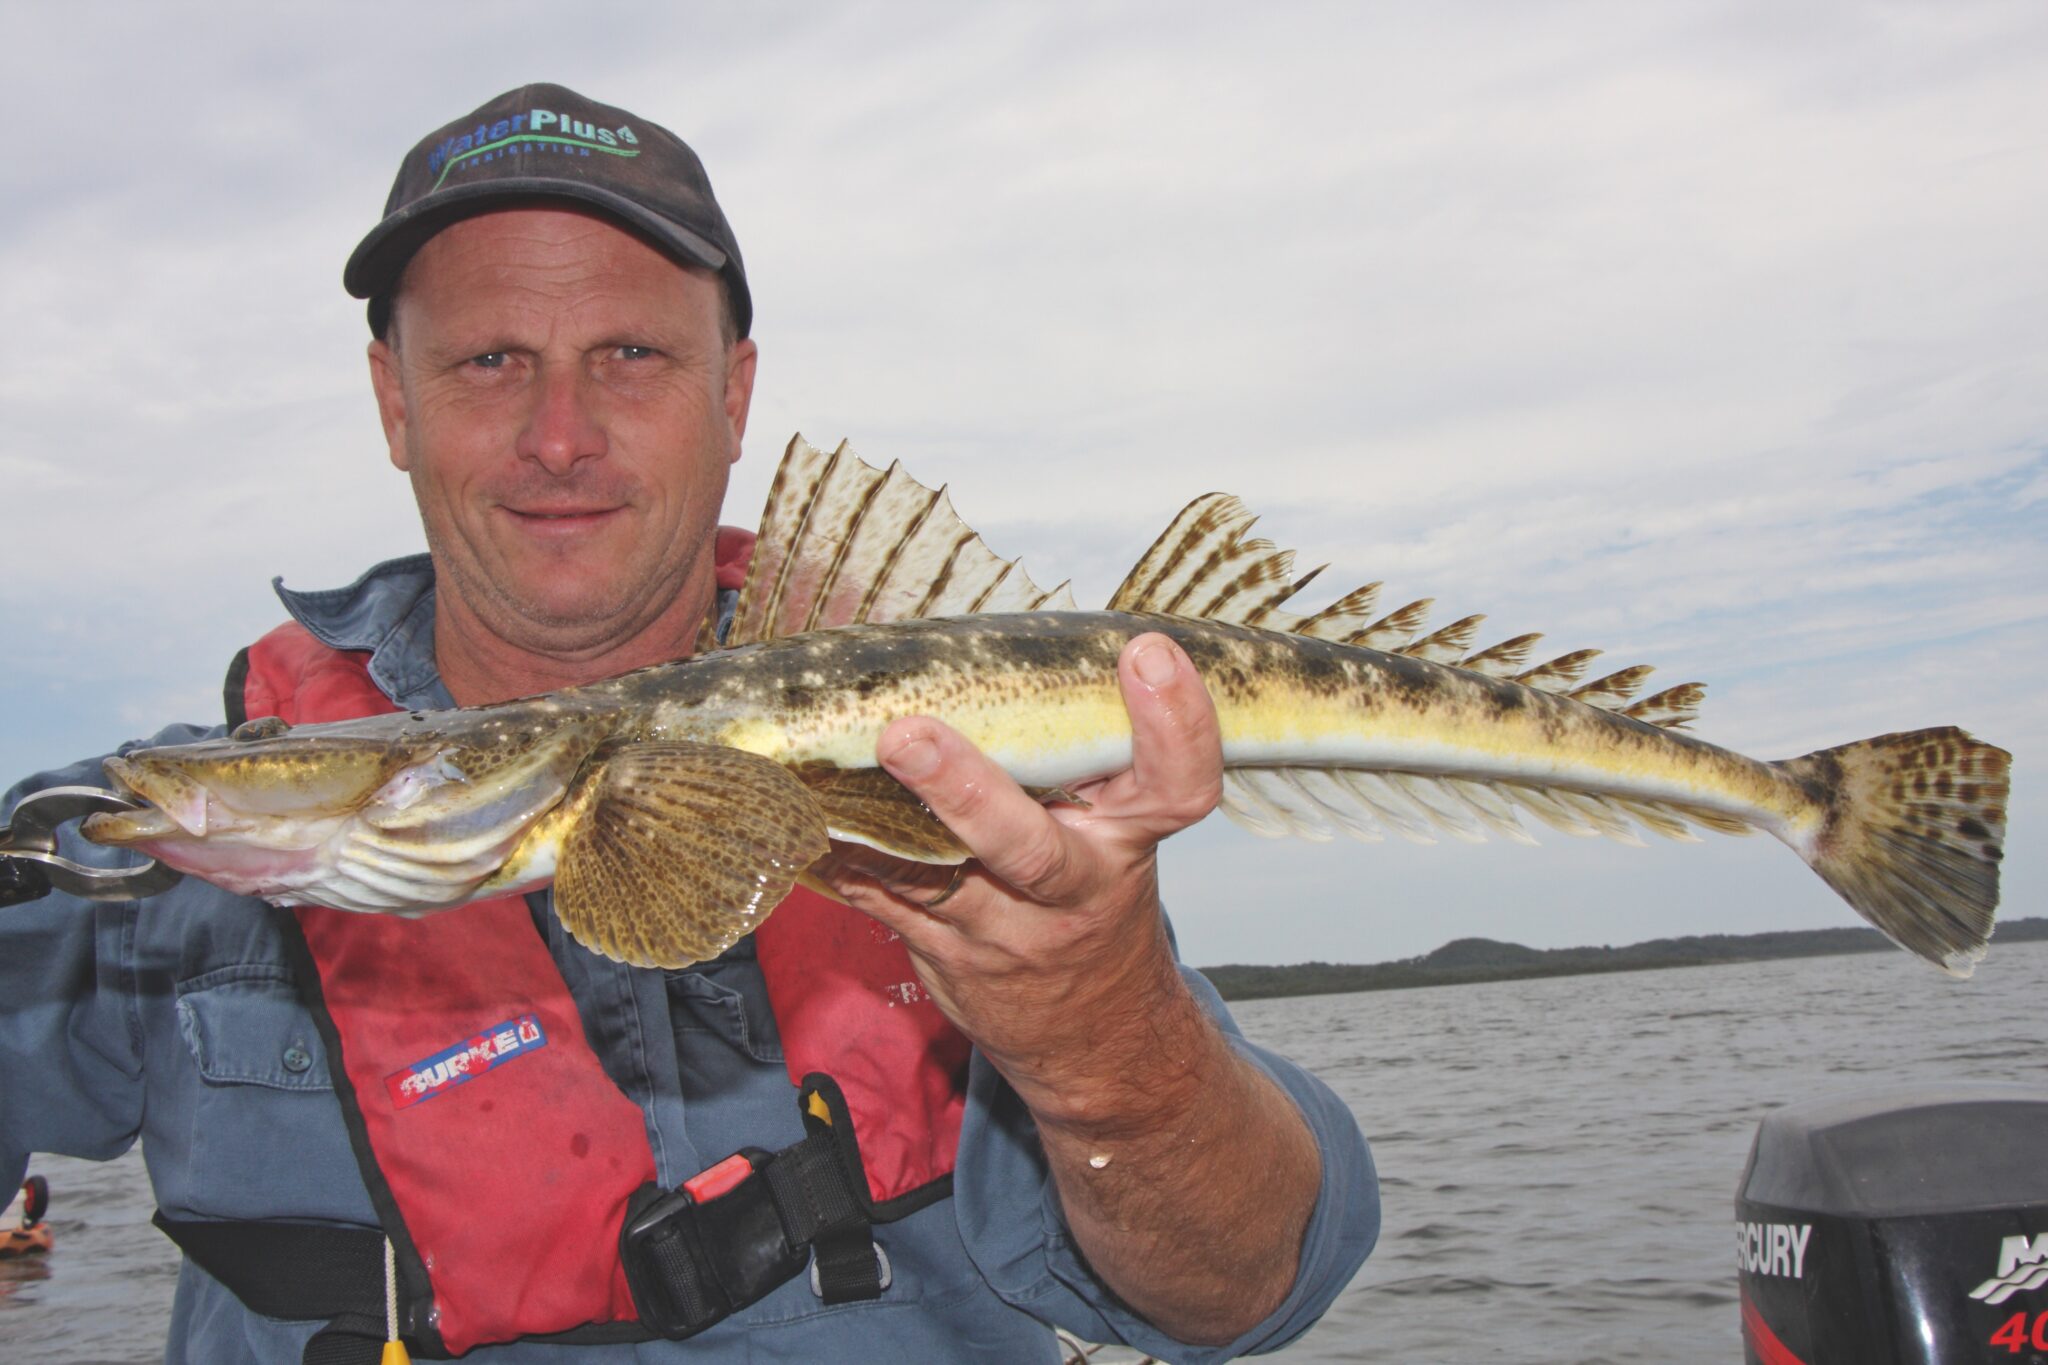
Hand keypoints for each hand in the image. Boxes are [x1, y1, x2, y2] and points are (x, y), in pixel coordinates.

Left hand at [812, 629, 1321, 1342]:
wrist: (1099, 1039)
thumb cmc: (1095, 893)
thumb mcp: (1120, 830)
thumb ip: (1080, 760)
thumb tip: (992, 653)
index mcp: (1129, 839)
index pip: (1176, 784)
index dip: (1174, 721)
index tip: (1147, 650)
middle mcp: (1071, 889)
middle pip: (1026, 847)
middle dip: (965, 791)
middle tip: (907, 734)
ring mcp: (1003, 933)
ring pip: (927, 877)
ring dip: (864, 824)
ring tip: (803, 767)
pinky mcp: (944, 956)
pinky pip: (877, 895)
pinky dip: (832, 852)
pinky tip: (784, 813)